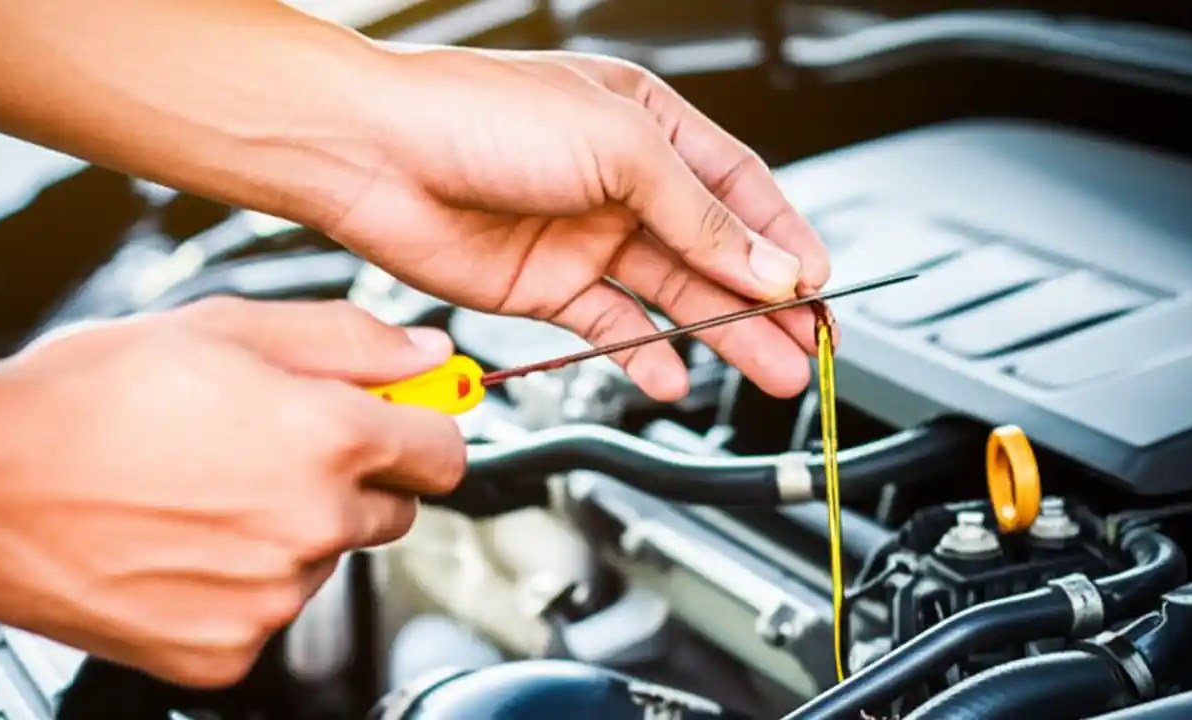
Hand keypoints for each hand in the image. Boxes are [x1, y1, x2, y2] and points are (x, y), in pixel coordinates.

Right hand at [0, 298, 463, 687]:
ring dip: (296, 530)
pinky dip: (244, 584)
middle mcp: (313, 525)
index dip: (424, 429)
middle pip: (395, 511)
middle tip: (279, 448)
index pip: (446, 452)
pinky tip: (188, 542)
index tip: (405, 423)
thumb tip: (428, 353)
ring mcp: (272, 598)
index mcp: (330, 440)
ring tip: (211, 489)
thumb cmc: (89, 398)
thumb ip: (348, 340)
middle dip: (358, 479)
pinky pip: (270, 612)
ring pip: (328, 561)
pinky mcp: (227, 652)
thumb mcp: (226, 327)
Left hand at [332, 45, 830, 400]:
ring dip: (723, 335)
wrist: (374, 155)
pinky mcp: (547, 285)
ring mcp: (585, 235)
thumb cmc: (477, 114)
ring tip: (768, 372)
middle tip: (808, 347)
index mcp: (647, 125)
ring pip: (673, 295)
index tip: (818, 287)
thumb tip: (765, 261)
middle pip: (715, 251)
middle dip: (767, 302)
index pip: (739, 188)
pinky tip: (673, 375)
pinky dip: (644, 353)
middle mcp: (621, 181)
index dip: (782, 240)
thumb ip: (696, 213)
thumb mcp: (617, 147)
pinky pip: (612, 326)